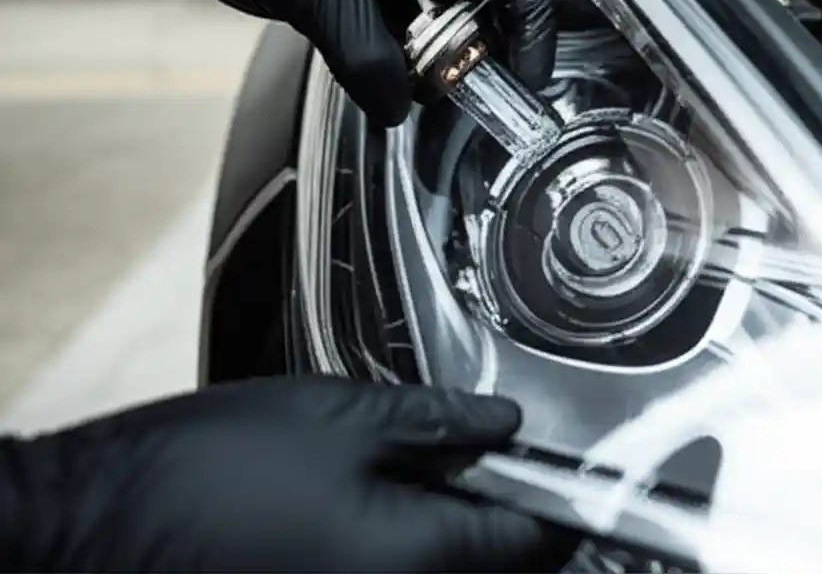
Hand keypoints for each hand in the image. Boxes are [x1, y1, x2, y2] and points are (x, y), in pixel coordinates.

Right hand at [0, 377, 574, 571]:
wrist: (92, 528)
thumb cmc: (201, 475)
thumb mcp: (336, 418)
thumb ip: (437, 422)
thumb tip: (504, 422)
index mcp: (418, 561)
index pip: (537, 542)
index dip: (565, 495)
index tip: (575, 462)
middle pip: (502, 571)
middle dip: (518, 519)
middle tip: (502, 461)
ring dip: (469, 534)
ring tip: (443, 474)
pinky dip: (420, 549)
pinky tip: (394, 506)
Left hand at [21, 0, 555, 126]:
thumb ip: (369, 58)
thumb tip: (399, 109)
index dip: (532, 23)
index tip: (529, 73)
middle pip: (477, 0)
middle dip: (480, 51)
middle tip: (475, 94)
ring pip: (430, 22)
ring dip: (431, 63)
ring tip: (423, 96)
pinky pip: (387, 32)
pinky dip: (392, 63)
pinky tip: (385, 89)